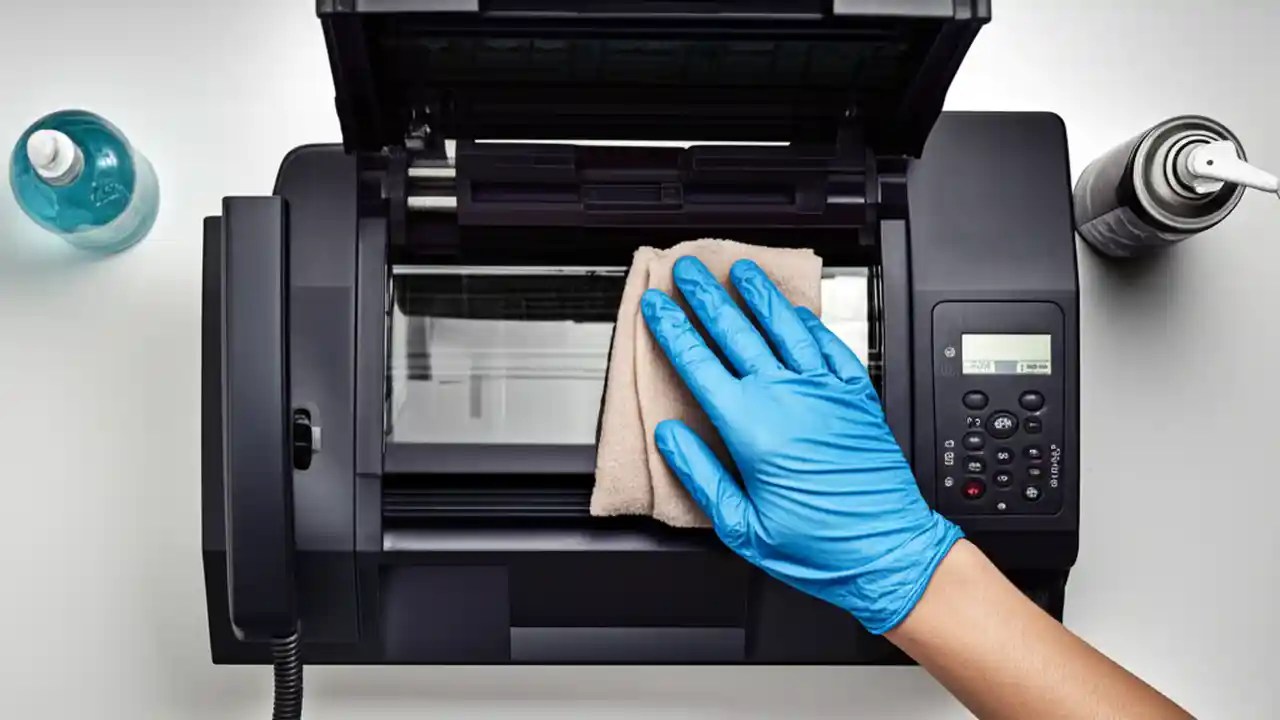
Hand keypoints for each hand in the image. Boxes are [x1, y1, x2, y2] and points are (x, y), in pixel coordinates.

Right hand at [641, 257, 962, 633]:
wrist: (887, 550)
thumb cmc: (819, 547)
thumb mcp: (741, 526)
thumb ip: (701, 476)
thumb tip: (670, 439)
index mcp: (750, 427)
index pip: (698, 363)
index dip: (672, 329)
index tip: (656, 305)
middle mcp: (787, 398)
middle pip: (736, 332)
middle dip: (706, 296)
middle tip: (689, 269)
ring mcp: (825, 392)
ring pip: (785, 327)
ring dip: (759, 295)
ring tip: (742, 270)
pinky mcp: (856, 398)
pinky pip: (829, 347)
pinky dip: (810, 324)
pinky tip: (799, 313)